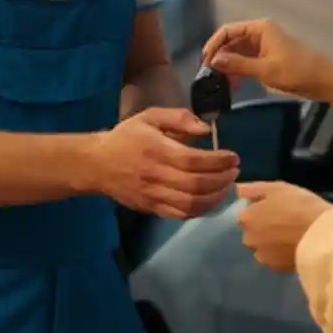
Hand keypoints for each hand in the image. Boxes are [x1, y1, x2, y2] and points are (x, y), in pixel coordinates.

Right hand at [91, 107, 239, 219]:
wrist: (97, 164)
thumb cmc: (127, 137)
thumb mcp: (150, 117)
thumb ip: (179, 118)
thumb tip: (206, 129)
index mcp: (157, 150)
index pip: (194, 160)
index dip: (218, 161)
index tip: (233, 157)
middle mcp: (156, 175)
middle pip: (196, 184)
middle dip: (222, 179)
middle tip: (235, 172)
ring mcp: (153, 196)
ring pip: (191, 204)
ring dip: (215, 197)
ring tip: (227, 186)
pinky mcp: (151, 209)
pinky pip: (181, 215)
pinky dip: (201, 210)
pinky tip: (211, 200)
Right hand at [202, 18, 332, 100]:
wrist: (325, 80)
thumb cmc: (297, 72)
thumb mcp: (265, 70)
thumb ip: (238, 65)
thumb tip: (213, 61)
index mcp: (260, 28)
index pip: (228, 31)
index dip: (214, 44)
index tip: (204, 62)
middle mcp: (260, 33)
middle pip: (231, 41)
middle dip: (219, 57)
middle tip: (209, 76)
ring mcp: (264, 45)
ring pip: (238, 52)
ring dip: (228, 66)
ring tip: (220, 83)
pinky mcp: (268, 57)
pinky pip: (247, 60)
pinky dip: (239, 70)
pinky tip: (234, 84)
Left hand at [236, 181, 332, 272]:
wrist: (322, 236)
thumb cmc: (300, 206)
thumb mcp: (277, 188)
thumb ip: (254, 189)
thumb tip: (237, 190)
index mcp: (247, 218)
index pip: (247, 214)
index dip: (262, 210)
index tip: (278, 208)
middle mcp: (249, 239)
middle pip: (253, 232)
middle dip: (263, 228)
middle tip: (285, 222)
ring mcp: (262, 257)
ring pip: (262, 247)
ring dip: (271, 243)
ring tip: (291, 236)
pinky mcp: (276, 269)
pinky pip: (274, 259)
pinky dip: (280, 255)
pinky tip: (295, 247)